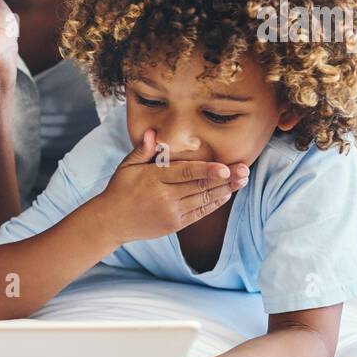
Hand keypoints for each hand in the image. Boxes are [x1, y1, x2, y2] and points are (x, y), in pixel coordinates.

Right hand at [94, 128, 248, 243]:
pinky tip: (227, 194)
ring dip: (226, 190)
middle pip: (200, 186)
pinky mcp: (175, 224)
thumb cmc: (120, 189)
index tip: (226, 167)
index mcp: (153, 179)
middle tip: (245, 170)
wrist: (111, 221)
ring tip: (242, 180)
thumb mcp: (126, 166)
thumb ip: (143, 150)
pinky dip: (215, 203)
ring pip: (204, 199)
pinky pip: (200, 212)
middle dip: (225, 178)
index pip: (185, 173)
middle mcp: (164, 197)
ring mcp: (171, 212)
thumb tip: (151, 132)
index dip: (207, 171)